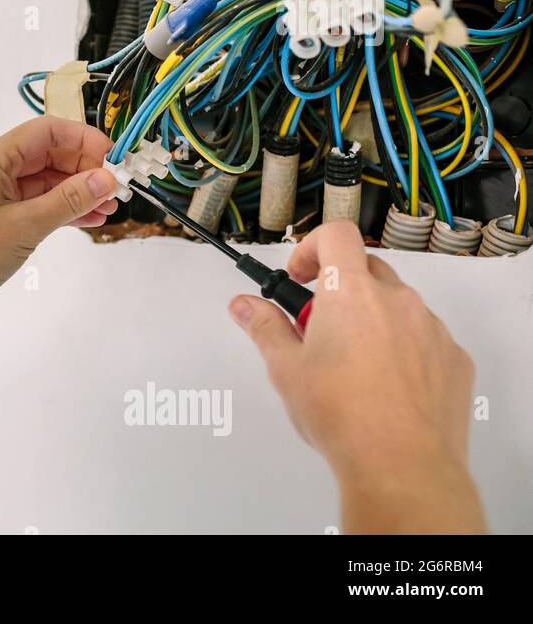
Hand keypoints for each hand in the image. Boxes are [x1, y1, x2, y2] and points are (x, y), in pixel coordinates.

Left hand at [0, 116, 118, 327]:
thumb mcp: (26, 225)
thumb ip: (68, 200)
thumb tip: (107, 179)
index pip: (47, 131)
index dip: (84, 140)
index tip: (114, 160)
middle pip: (50, 154)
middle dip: (86, 168)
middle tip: (118, 189)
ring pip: (48, 181)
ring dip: (79, 191)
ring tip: (110, 207)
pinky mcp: (1, 219)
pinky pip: (40, 204)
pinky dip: (64, 209)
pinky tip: (90, 220)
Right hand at [229, 220, 483, 532]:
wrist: (400, 464)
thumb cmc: (344, 416)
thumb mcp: (286, 370)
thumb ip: (264, 327)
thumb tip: (244, 306)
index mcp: (350, 293)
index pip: (337, 235)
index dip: (312, 247)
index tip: (300, 275)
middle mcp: (397, 301)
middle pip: (366, 268)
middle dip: (339, 288)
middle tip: (317, 328)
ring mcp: (431, 328)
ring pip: (398, 305)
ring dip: (372, 319)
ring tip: (351, 365)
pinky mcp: (454, 358)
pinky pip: (425, 337)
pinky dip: (404, 348)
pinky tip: (385, 385)